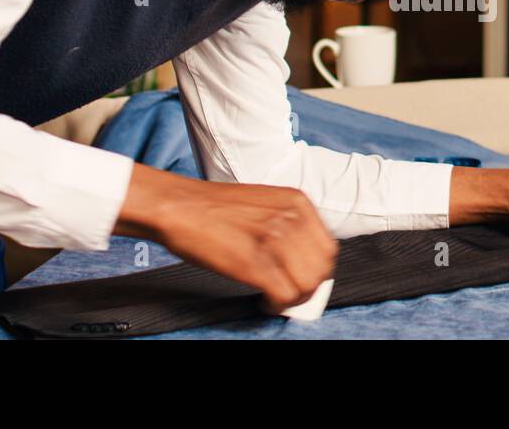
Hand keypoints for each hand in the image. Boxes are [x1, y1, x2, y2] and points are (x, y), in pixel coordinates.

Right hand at [116, 163, 336, 313]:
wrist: (179, 206)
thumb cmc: (214, 208)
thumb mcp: (265, 203)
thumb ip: (289, 223)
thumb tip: (303, 257)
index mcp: (297, 202)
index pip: (329, 248)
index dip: (317, 269)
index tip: (303, 277)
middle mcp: (292, 218)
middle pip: (322, 269)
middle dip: (308, 287)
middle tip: (289, 292)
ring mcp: (275, 240)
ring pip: (307, 285)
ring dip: (293, 298)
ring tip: (274, 297)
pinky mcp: (255, 263)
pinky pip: (285, 296)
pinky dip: (277, 305)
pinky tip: (264, 301)